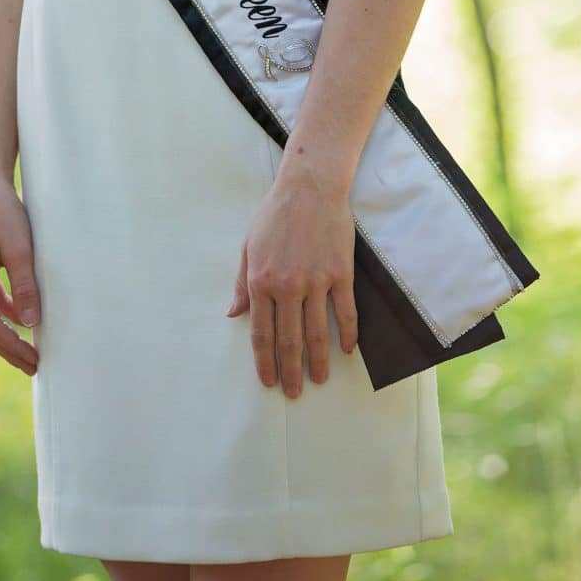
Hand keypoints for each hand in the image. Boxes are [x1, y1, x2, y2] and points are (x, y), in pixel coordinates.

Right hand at [0, 172, 40, 375]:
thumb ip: (25, 286)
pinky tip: (17, 317)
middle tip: (34, 365)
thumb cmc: (1, 208)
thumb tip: (30, 324)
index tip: (35, 362)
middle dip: (8, 348)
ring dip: (3, 332)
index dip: (13, 348)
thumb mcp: (20, 246)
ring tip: (28, 349)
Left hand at [226, 164, 358, 396]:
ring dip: (318, 361)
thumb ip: (242, 284)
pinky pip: (346, 312)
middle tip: (295, 393)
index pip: (262, 333)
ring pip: (318, 333)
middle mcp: (288, 287)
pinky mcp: (340, 274)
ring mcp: (316, 282)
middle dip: (291, 371)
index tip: (270, 381)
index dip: (265, 361)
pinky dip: (348, 335)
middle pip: (289, 340)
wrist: (310, 187)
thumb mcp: (248, 246)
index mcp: (261, 281)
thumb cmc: (275, 214)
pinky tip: (346, 351)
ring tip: (319, 380)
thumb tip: (233, 314)